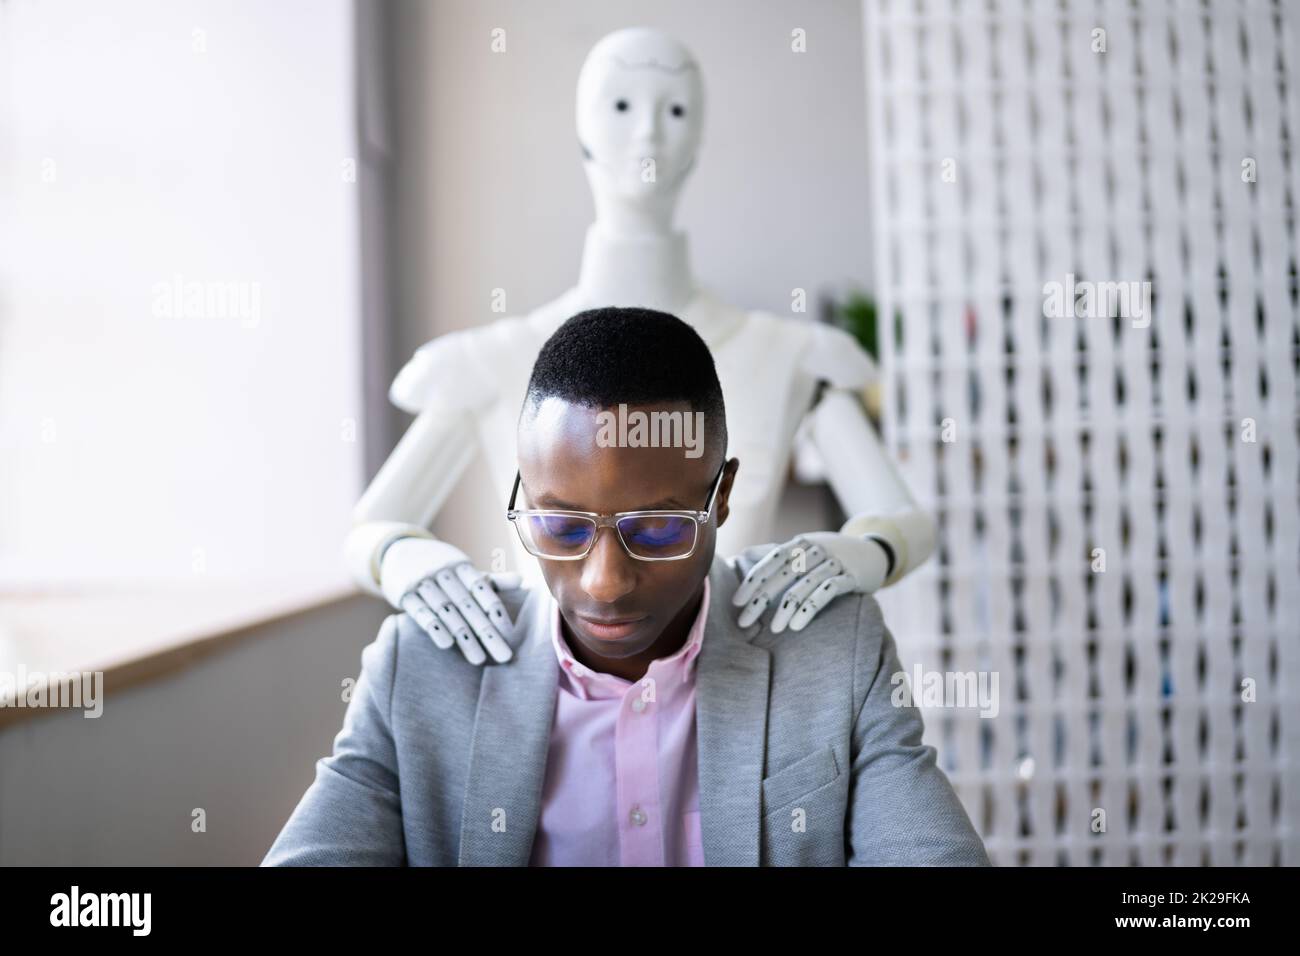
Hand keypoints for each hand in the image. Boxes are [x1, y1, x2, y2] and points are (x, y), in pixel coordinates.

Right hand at [380, 536, 517, 664]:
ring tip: (479, 660)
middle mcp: (444, 573)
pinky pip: (420, 612)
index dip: (495, 609)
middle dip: (486, 632)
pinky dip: (433, 627)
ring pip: (447, 612)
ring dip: (464, 636)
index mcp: (462, 566)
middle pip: (468, 605)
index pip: (481, 588)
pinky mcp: (404, 594)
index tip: (509, 633)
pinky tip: (446, 644)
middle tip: (503, 656)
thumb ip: (491, 580)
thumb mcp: (463, 569)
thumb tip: (522, 581)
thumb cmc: (440, 566)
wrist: (397, 550)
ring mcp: (423, 583)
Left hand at [731, 532, 889, 632]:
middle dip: (762, 599)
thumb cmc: (831, 554)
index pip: (772, 560)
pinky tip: (797, 625)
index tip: (736, 602)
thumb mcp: (805, 549)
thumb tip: (744, 553)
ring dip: (786, 608)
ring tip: (774, 629)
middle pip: (784, 574)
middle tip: (744, 621)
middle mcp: (816, 550)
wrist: (874, 553)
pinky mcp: (851, 577)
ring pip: (805, 585)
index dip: (753, 580)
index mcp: (800, 544)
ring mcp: (835, 562)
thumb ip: (776, 553)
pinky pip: (828, 591)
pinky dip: (810, 608)